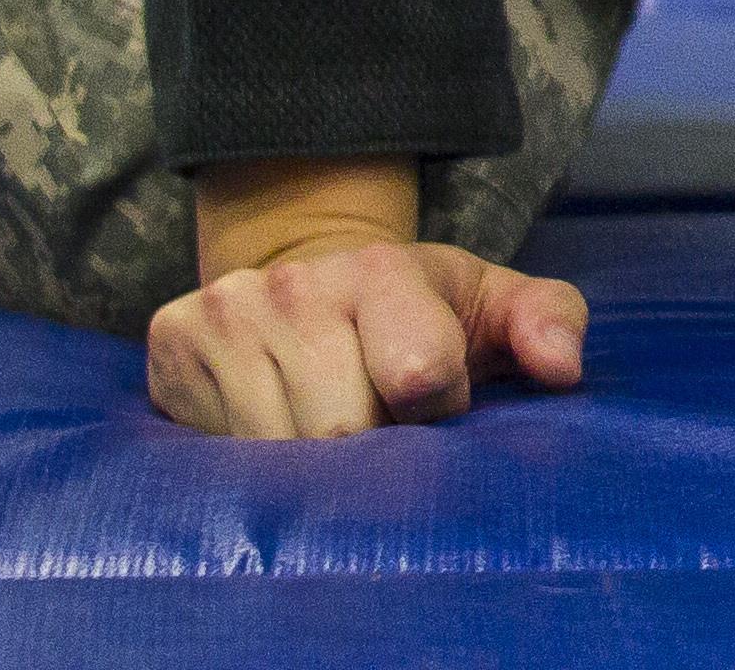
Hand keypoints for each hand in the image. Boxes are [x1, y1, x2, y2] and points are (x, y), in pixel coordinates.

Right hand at [143, 234, 587, 436]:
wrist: (310, 278)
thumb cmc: (418, 310)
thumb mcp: (491, 306)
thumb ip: (549, 323)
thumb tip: (564, 369)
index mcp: (383, 270)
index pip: (419, 375)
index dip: (437, 413)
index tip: (438, 407)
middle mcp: (294, 284)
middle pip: (340, 430)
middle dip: (373, 447)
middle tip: (381, 426)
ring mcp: (225, 312)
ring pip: (275, 452)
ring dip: (313, 466)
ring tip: (334, 429)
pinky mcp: (171, 343)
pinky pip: (215, 452)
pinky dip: (253, 464)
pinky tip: (275, 434)